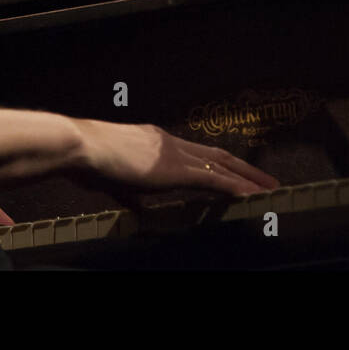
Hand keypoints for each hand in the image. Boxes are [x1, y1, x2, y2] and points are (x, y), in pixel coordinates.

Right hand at [73, 119, 279, 195]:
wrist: (80, 147)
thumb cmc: (87, 162)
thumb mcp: (113, 181)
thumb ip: (130, 193)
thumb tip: (137, 207)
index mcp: (155, 142)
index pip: (196, 153)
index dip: (219, 163)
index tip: (237, 173)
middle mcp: (169, 143)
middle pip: (217, 155)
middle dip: (244, 169)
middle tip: (266, 180)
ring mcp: (173, 153)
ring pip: (221, 165)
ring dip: (247, 178)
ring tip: (269, 189)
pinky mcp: (172, 168)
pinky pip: (212, 178)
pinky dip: (233, 186)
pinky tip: (249, 194)